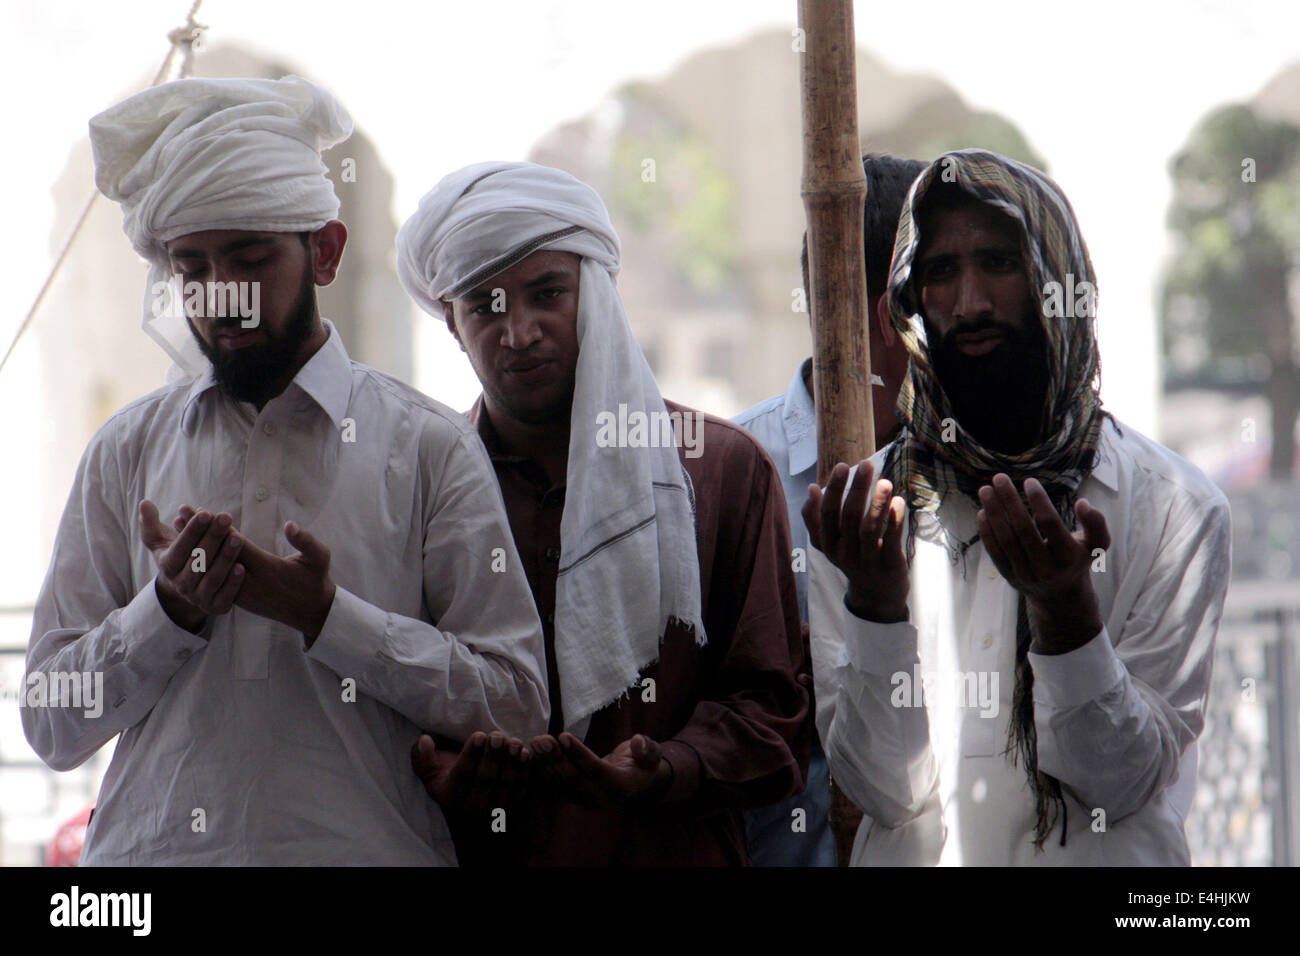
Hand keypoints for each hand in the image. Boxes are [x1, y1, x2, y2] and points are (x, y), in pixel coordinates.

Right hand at [140, 499, 244, 632]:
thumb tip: (144, 503)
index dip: (192, 530)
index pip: (180, 547)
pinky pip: (224, 596)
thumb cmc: (179, 555)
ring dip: (225, 558)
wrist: (190, 587)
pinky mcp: (215, 607)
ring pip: (212, 577)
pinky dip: (232, 583)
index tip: (206, 513)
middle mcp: (180, 585)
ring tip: (238, 537)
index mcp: (168, 566)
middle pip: (198, 560)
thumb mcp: (162, 541)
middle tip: (226, 517)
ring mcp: (198, 598)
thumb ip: (151, 523)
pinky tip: (242, 567)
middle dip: (213, 537)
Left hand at [172, 506, 336, 642]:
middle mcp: (250, 583)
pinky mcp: (239, 598)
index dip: (219, 527)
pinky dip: (203, 560)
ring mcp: (242, 592)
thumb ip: (306, 541)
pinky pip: (215, 577)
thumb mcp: (320, 558)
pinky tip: (192, 547)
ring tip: (180, 526)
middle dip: (198, 532)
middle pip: (217, 554)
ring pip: (212, 567)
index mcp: (268, 569)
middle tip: (181, 513)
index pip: (237, 546)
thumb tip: (290, 525)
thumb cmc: (316, 581)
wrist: (311, 613)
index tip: (203, 510)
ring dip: (195, 546)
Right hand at [411, 732, 531, 815]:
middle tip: (497, 735)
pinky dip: (524, 771)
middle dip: (493, 756)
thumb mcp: (430, 771)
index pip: (462, 775)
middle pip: (485, 779)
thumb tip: (424, 741)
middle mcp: (472, 807)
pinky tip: (525, 754)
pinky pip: (519, 788)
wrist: (469, 800)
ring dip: (511, 761)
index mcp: (451, 796)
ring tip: (513, 741)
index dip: (471, 754)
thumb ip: (423, 757)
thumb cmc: (448, 777)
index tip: (479, 734)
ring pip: (504, 784)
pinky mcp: (512, 805)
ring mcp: (494, 808)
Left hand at [528, 733, 670, 807]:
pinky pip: (556, 784)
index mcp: (620, 787)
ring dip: (545, 763)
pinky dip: (543, 770)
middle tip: (541, 740)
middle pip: (574, 778)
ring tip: (534, 742)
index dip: (579, 753)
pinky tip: (531, 754)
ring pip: (561, 782)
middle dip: (555, 758)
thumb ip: (648, 749)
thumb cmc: (644, 763)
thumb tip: (637, 742)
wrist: (636, 782)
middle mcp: (600, 798)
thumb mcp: (653, 754)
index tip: (563, 736)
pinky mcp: (574, 796)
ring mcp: (585, 799)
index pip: (595, 770)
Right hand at [802, 460, 909, 621]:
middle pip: (848, 518)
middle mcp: (844, 554)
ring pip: (869, 529)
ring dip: (876, 503)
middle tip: (865, 465)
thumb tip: (811, 489)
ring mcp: (866, 562)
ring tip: (885, 481)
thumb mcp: (831, 542)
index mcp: (828, 545)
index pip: (826, 514)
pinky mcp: (889, 566)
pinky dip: (894, 521)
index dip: (833, 490)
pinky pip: (891, 541)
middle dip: (856, 489)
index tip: (842, 466)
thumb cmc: (854, 557)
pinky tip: (899, 501)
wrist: (876, 595)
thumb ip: (818, 518)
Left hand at [976, 474, 1109, 652]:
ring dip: (993, 513)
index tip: (1029, 481)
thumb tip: (1082, 503)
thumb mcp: (1097, 545)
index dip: (1039, 500)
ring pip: (1006, 539)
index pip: (1050, 523)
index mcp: (1068, 556)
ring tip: (985, 490)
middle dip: (1009, 501)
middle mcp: (1046, 567)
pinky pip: (995, 551)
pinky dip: (987, 532)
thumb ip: (1096, 522)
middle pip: (1023, 529)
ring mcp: (1025, 573)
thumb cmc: (1077, 560)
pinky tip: (982, 512)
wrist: (1060, 595)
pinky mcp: (1009, 576)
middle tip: (999, 478)